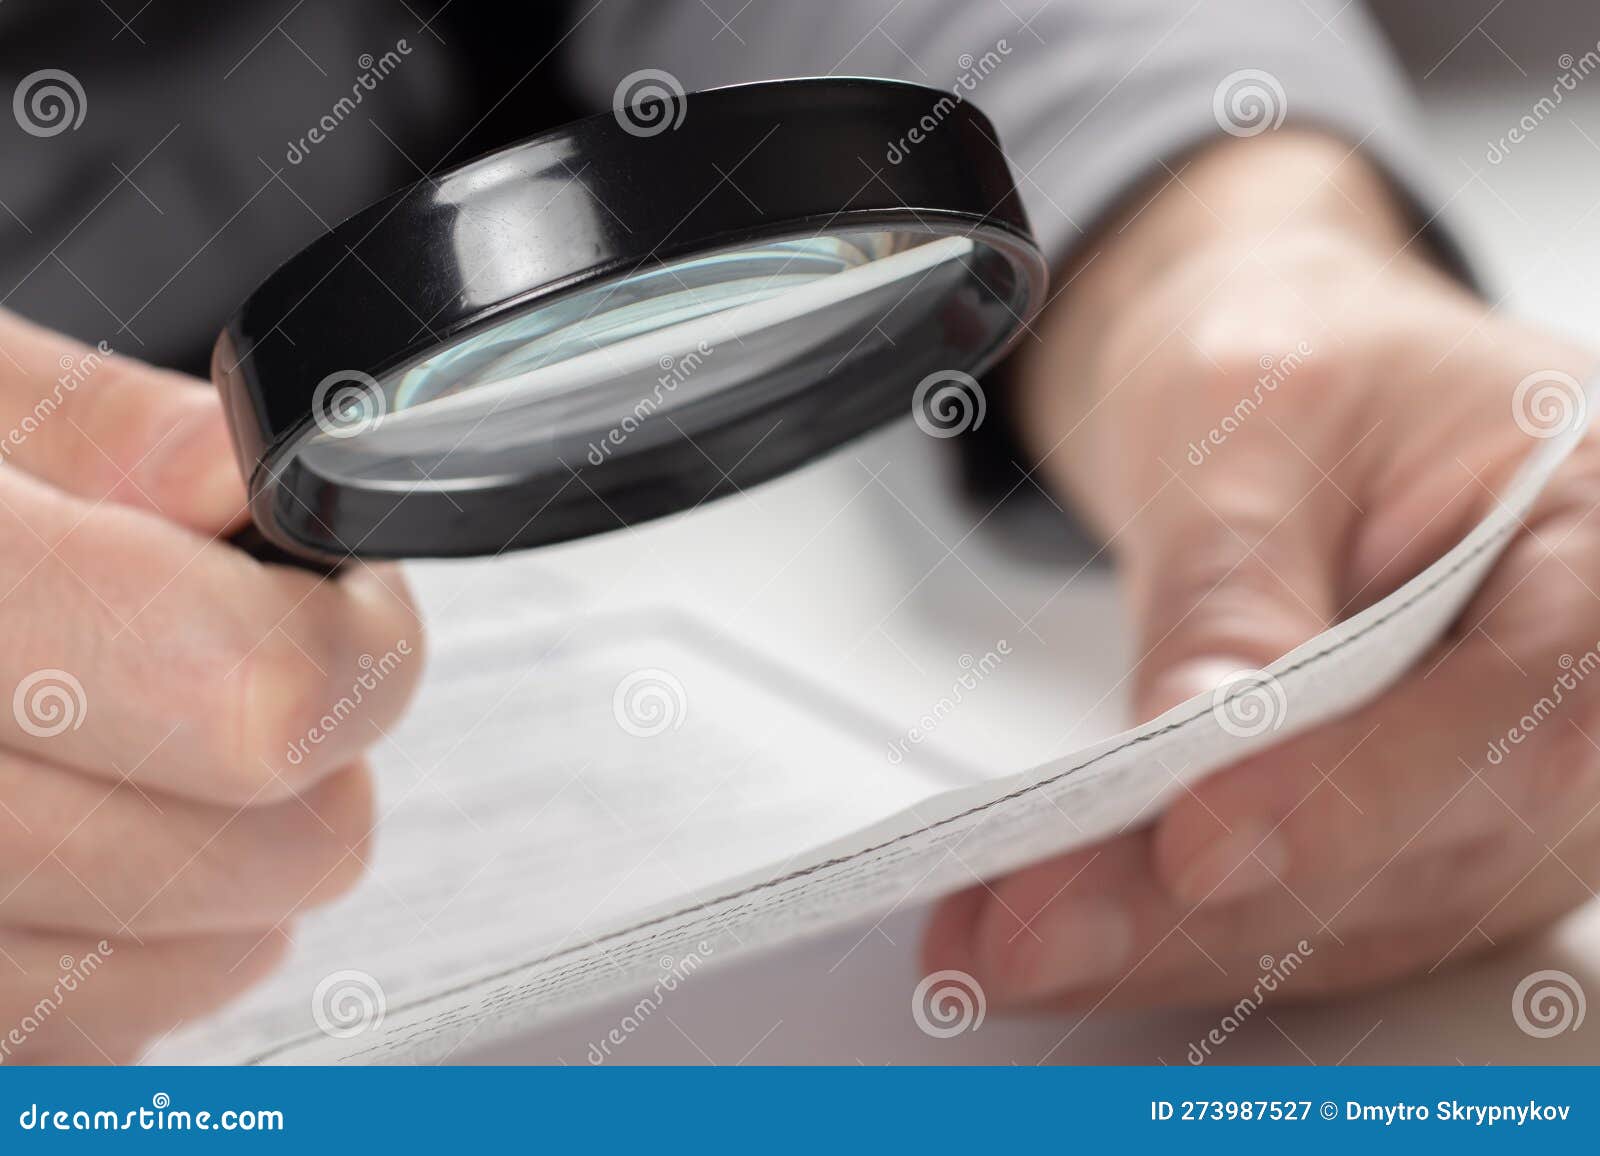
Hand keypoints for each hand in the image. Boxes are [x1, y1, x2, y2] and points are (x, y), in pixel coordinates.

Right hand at [0, 310, 420, 1062]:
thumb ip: (83, 432)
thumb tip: (256, 471)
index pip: (258, 699)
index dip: (347, 643)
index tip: (330, 600)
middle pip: (281, 854)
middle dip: (304, 744)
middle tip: (218, 658)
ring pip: (218, 962)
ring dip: (218, 853)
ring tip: (108, 743)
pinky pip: (122, 1031)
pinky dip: (132, 940)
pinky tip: (55, 837)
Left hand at [923, 133, 1599, 1014]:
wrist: (1286, 388)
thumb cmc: (1294, 356)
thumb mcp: (1245, 416)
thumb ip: (1233, 582)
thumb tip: (1194, 747)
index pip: (1532, 698)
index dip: (1364, 789)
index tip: (1198, 844)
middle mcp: (1599, 676)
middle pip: (1445, 840)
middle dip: (1222, 905)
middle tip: (1030, 929)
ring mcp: (1524, 780)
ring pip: (1373, 913)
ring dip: (1180, 947)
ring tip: (1010, 943)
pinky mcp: (1432, 838)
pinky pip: (1324, 918)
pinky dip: (1186, 937)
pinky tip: (1067, 936)